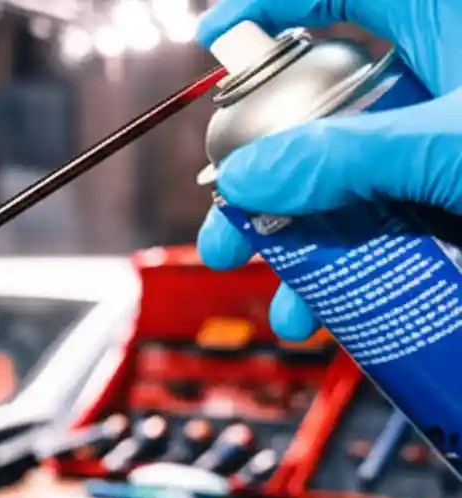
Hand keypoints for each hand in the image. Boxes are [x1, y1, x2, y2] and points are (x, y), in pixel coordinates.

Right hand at [196, 0, 461, 339]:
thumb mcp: (446, 147)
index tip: (212, 41)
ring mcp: (442, 145)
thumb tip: (244, 181)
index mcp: (442, 24)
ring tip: (279, 304)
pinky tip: (329, 315)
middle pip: (319, 111)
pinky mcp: (455, 199)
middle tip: (224, 224)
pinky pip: (387, 227)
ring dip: (299, 246)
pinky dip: (352, 272)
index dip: (265, 9)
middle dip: (259, 178)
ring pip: (347, 184)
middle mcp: (435, 82)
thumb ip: (344, 158)